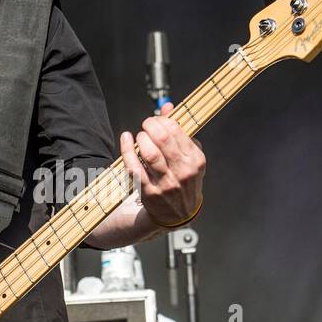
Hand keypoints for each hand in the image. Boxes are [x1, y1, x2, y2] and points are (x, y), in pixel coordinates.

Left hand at [120, 101, 205, 228]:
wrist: (178, 214)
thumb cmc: (184, 180)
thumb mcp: (189, 157)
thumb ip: (179, 131)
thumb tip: (167, 106)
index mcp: (195, 160)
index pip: (177, 131)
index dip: (162, 120)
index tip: (156, 120)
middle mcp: (183, 172)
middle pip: (162, 139)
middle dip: (150, 126)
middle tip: (146, 125)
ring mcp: (166, 183)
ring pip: (149, 153)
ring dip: (141, 138)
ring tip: (140, 136)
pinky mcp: (149, 192)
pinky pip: (134, 167)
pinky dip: (127, 150)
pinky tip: (126, 139)